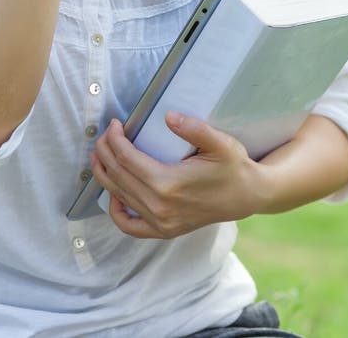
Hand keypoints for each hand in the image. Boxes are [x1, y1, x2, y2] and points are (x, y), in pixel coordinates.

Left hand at [90, 113, 266, 238]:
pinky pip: (129, 226)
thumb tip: (168, 116)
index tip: (115, 123)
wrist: (247, 196)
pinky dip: (116, 211)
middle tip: (105, 134)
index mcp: (169, 184)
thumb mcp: (220, 143)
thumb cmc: (233, 167)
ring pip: (118, 197)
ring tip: (100, 155)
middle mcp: (159, 207)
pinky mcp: (163, 231)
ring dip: (104, 174)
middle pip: (118, 176)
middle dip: (105, 151)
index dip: (115, 139)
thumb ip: (194, 128)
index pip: (127, 159)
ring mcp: (160, 222)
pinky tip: (114, 193)